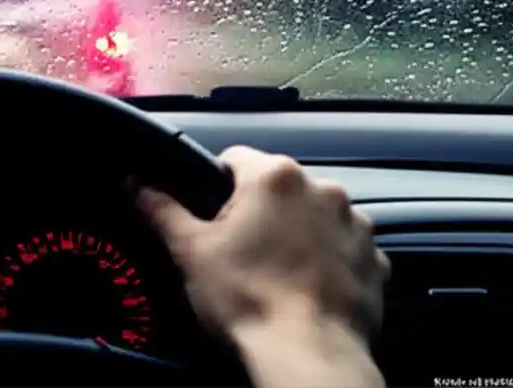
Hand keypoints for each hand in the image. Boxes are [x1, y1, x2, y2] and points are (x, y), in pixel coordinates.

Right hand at [137, 145, 388, 372]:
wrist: (307, 354)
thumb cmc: (247, 299)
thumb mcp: (191, 252)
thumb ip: (161, 210)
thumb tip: (137, 186)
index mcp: (275, 176)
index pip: (235, 159)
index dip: (217, 187)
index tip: (213, 220)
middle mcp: (323, 189)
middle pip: (278, 187)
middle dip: (261, 211)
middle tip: (241, 252)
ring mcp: (355, 224)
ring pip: (315, 215)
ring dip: (298, 232)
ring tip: (277, 272)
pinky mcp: (375, 259)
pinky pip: (345, 248)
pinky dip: (329, 260)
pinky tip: (307, 287)